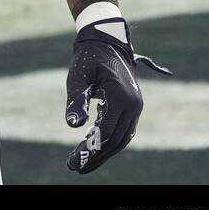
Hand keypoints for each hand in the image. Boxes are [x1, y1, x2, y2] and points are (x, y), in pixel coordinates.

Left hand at [64, 17, 170, 173]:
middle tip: (76, 168)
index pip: (107, 132)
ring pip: (122, 138)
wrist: (107, 41)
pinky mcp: (132, 107)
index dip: (90, 149)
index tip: (74, 161)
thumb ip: (76, 99)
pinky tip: (92, 147)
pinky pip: (122, 130)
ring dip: (103, 152)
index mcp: (122, 97)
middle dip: (96, 156)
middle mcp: (134, 105)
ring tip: (82, 163)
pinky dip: (109, 141)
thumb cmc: (88, 57)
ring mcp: (136, 107)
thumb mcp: (78, 76)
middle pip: (116, 140)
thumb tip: (72, 126)